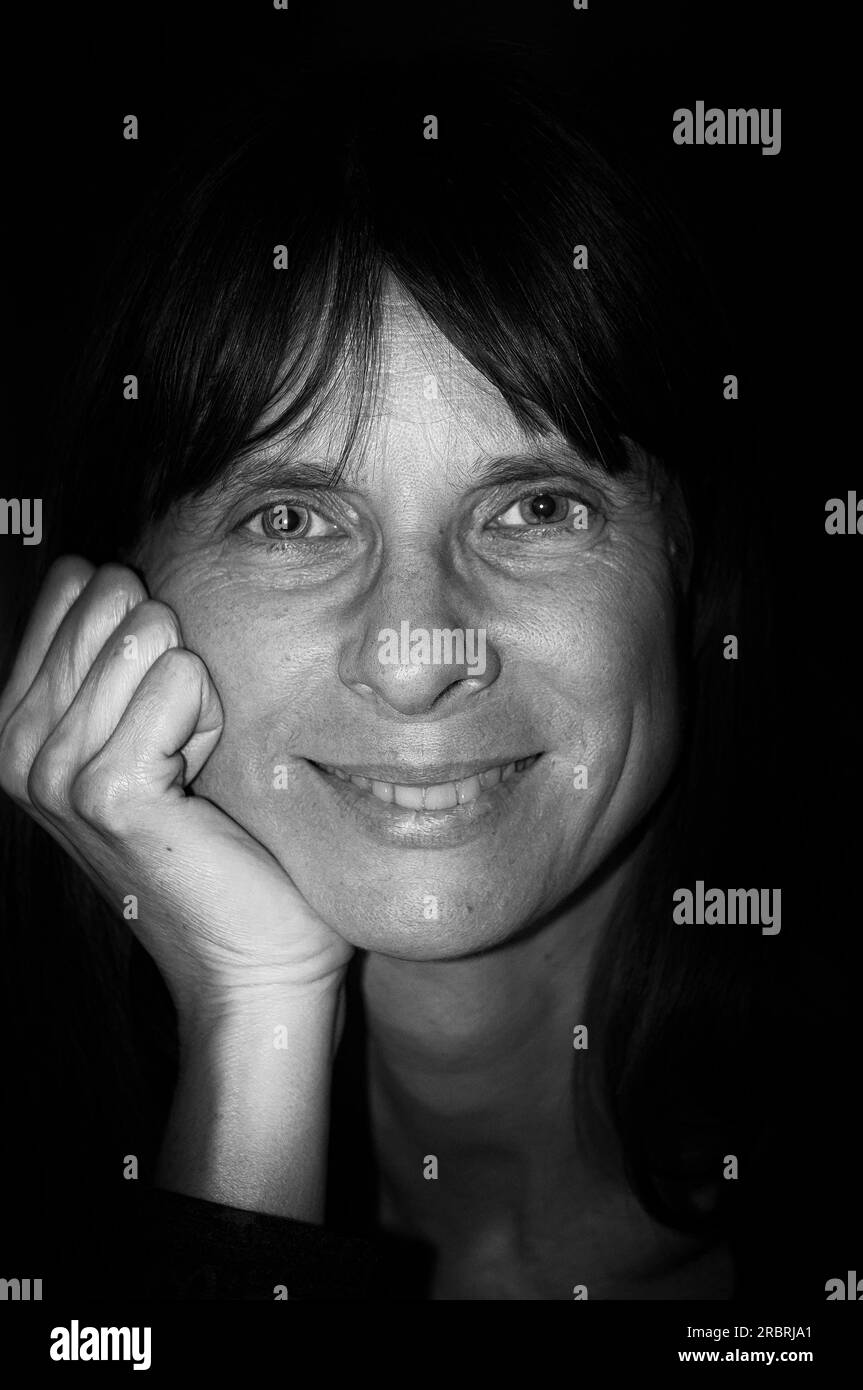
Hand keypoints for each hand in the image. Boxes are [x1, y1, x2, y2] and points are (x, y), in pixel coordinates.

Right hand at [0, 556, 352, 1031]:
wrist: (253, 955)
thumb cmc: (220, 839)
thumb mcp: (152, 728)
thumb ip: (119, 652)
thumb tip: (112, 571)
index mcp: (17, 724)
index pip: (74, 583)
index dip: (148, 636)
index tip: (158, 722)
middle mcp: (17, 746)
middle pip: (111, 600)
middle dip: (174, 661)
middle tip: (181, 753)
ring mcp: (52, 773)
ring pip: (149, 635)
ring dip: (198, 698)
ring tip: (191, 776)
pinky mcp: (108, 792)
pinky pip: (181, 678)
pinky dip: (212, 721)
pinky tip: (200, 788)